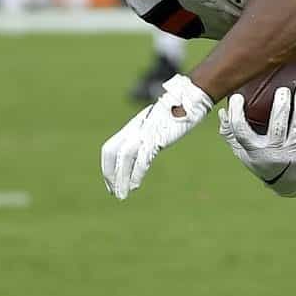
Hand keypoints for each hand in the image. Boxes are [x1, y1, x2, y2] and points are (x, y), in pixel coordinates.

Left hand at [100, 74, 213, 199]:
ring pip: (125, 158)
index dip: (107, 166)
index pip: (110, 148)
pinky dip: (136, 173)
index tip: (110, 181)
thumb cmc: (177, 110)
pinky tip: (134, 185)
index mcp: (132, 127)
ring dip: (121, 179)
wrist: (189, 100)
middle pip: (112, 153)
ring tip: (121, 195)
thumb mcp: (158, 122)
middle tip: (112, 192)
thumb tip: (150, 143)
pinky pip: (142, 159)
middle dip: (110, 174)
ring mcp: (145, 134)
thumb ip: (151, 132)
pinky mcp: (157, 138)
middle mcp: (134, 130)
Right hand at [218, 86, 295, 197]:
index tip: (236, 97)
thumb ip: (230, 132)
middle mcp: (275, 152)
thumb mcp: (243, 152)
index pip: (241, 131)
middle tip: (282, 90)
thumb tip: (222, 111)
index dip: (236, 114)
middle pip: (278, 126)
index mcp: (255, 151)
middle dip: (282, 106)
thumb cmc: (261, 160)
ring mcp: (293, 151)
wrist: (288, 182)